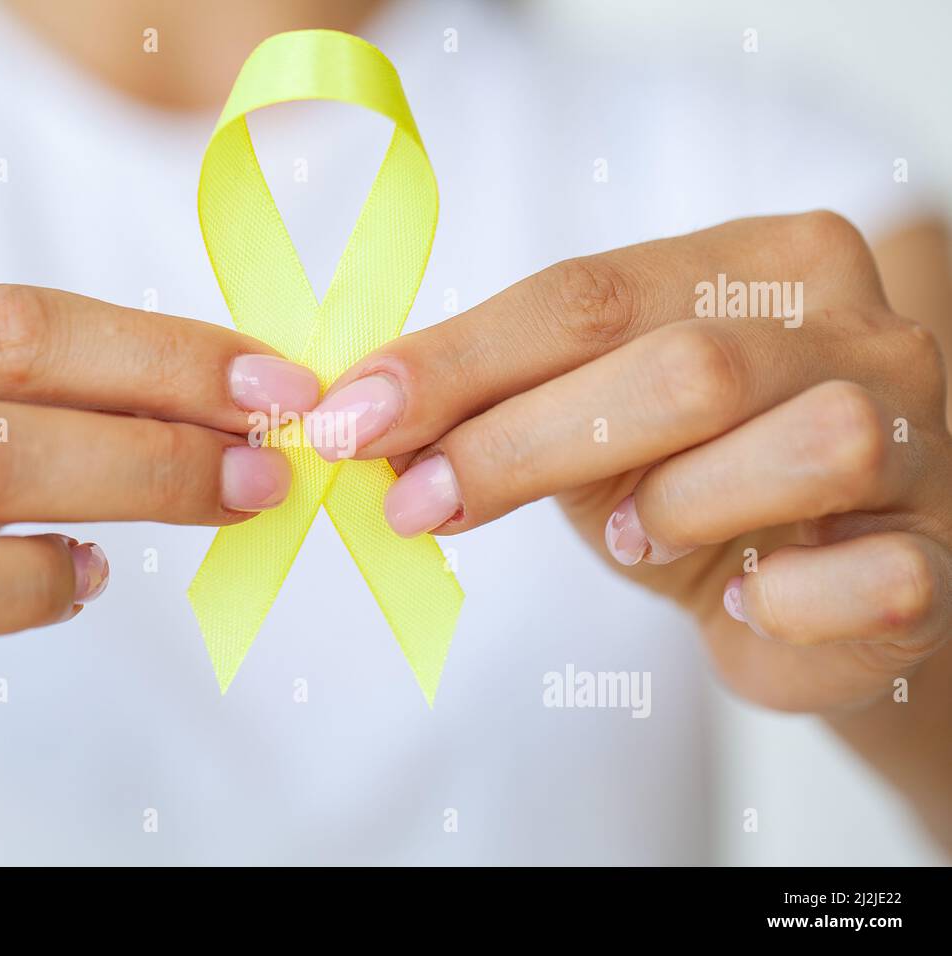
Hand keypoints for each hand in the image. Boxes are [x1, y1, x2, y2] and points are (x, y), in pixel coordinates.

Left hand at [311, 212, 951, 711]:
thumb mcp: (586, 419)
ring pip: (803, 443)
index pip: (590, 293)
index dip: (459, 361)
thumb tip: (364, 417)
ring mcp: (918, 439)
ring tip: (632, 535)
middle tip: (422, 502)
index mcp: (762, 263)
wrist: (814, 583)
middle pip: (684, 365)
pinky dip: (779, 601)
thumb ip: (498, 400)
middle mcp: (857, 330)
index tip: (351, 419)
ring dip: (680, 506)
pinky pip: (863, 579)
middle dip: (523, 442)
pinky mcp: (937, 556)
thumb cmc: (685, 480)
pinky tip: (748, 596)